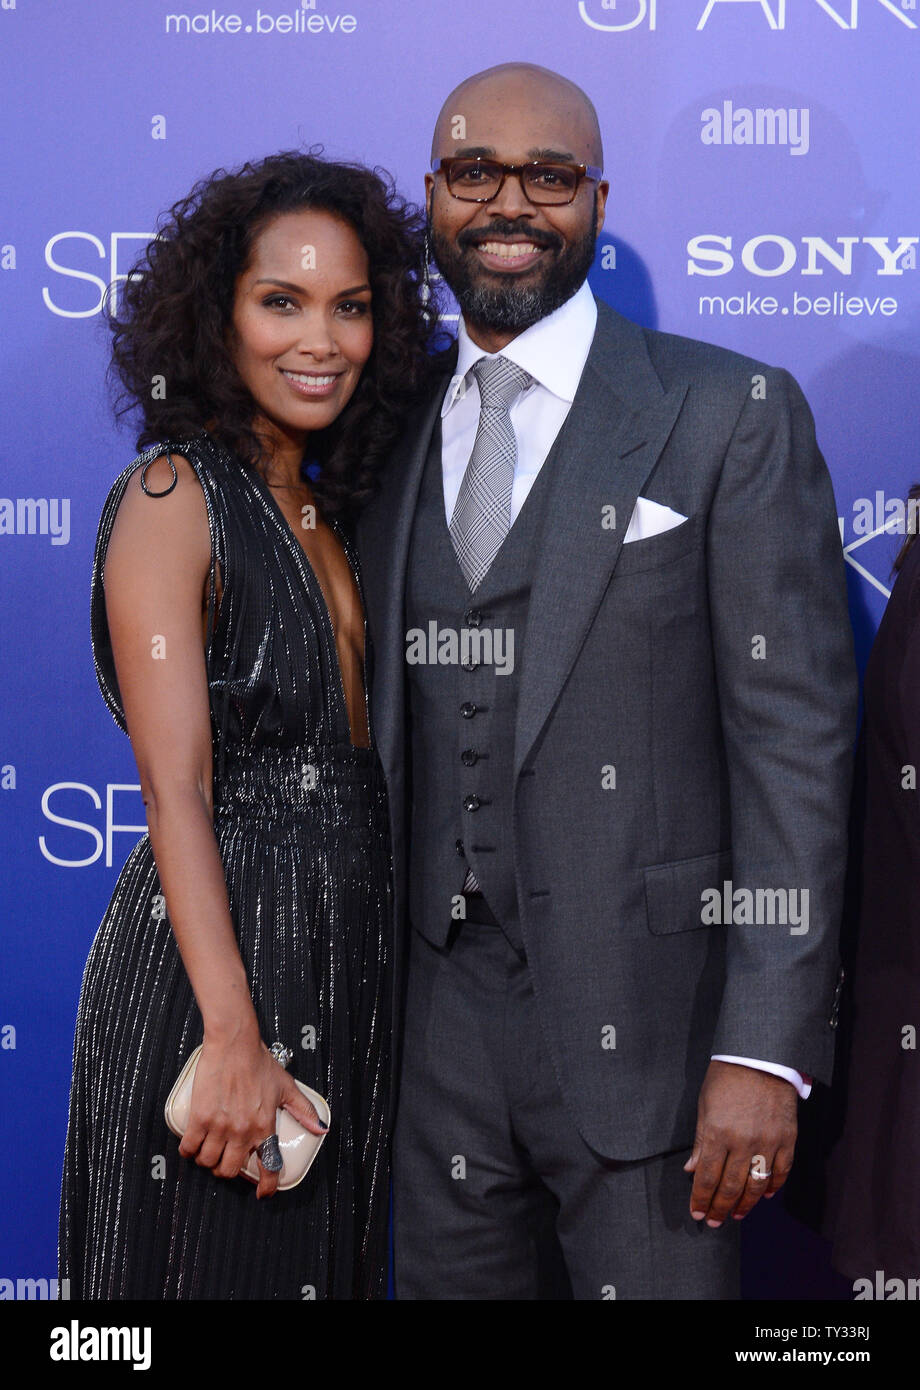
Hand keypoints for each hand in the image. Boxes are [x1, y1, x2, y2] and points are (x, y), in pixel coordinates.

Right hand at [179, 1034, 327, 1198]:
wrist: (234, 1043)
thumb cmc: (258, 1062)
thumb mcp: (286, 1087)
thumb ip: (303, 1110)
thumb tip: (321, 1127)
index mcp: (265, 1126)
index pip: (269, 1165)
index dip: (267, 1185)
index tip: (263, 1193)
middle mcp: (242, 1131)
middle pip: (229, 1170)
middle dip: (227, 1170)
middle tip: (226, 1159)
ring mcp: (219, 1126)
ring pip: (208, 1162)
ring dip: (207, 1161)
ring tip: (209, 1150)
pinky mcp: (199, 1117)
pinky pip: (189, 1148)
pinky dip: (189, 1151)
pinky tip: (191, 1145)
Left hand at [683, 1060, 796, 1226]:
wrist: (760, 1056)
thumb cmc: (726, 1077)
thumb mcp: (705, 1106)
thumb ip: (701, 1142)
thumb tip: (692, 1170)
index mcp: (717, 1133)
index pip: (707, 1177)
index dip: (701, 1199)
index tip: (697, 1213)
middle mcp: (743, 1142)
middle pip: (731, 1187)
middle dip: (720, 1208)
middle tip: (714, 1221)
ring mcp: (768, 1141)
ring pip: (756, 1185)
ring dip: (745, 1204)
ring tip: (736, 1215)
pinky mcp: (787, 1138)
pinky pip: (781, 1171)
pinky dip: (773, 1187)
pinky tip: (764, 1196)